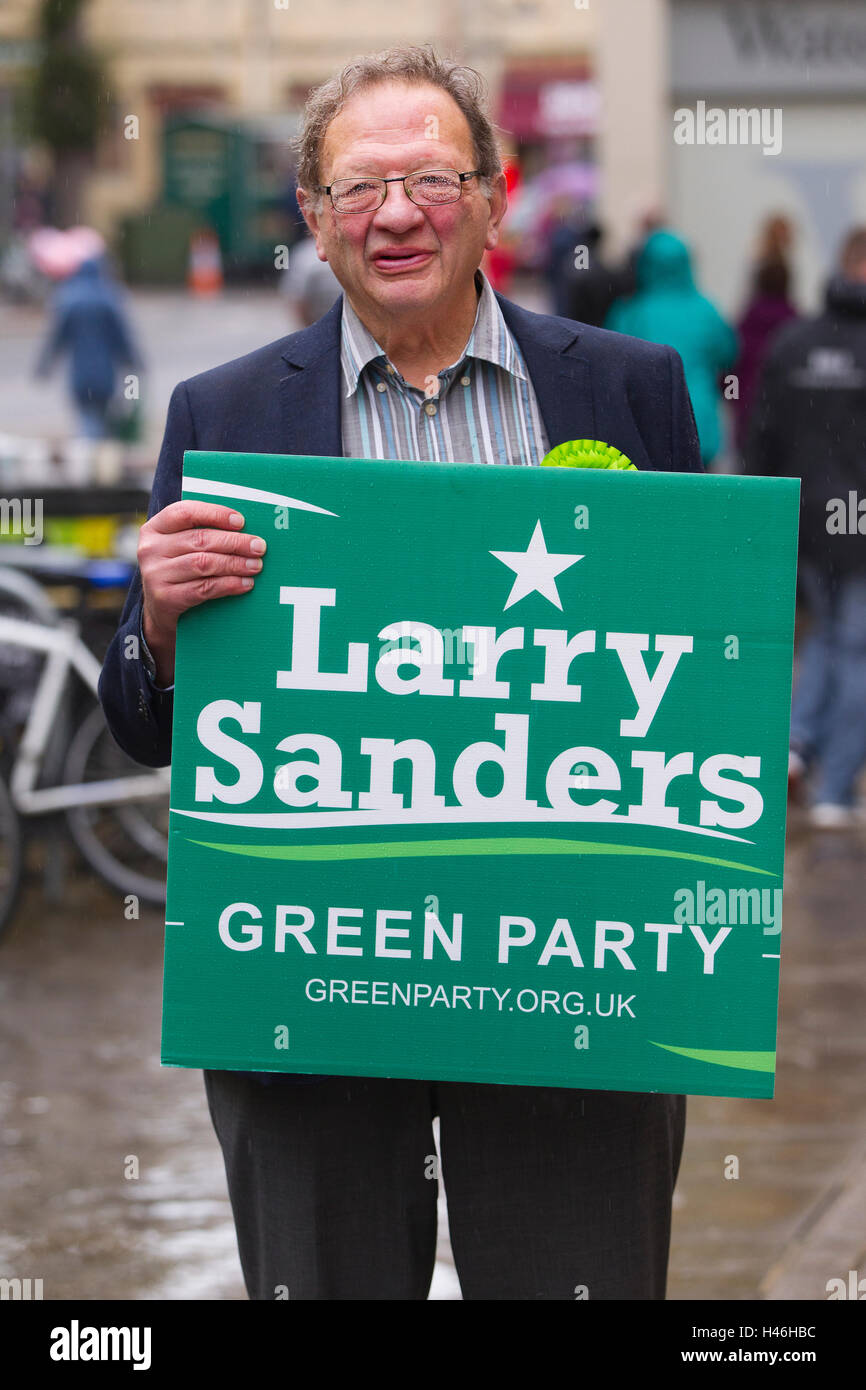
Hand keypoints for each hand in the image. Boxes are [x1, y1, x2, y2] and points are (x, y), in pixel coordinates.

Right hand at [138, 501, 265, 684]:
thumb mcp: (181, 547)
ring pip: (204, 563)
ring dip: (235, 564)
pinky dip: (229, 585)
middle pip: (200, 539)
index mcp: (155, 528)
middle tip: (258, 547)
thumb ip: (204, 533)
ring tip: (256, 566)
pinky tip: (245, 583)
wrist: (160, 610)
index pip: (185, 512)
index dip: (215, 514)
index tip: (241, 521)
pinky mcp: (165, 598)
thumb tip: (245, 529)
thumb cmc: (179, 571)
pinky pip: (204, 588)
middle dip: (234, 542)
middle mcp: (150, 549)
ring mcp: (155, 574)